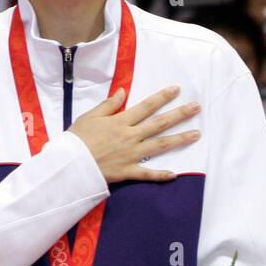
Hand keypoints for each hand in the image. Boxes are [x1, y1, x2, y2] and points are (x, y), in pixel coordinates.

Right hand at [67, 85, 199, 183]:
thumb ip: (108, 105)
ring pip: (160, 146)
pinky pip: (146, 174)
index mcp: (120, 122)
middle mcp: (130, 136)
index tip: (177, 90)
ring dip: (179, 140)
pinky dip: (160, 175)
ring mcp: (131, 155)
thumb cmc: (77, 138)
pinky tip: (174, 174)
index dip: (162, 97)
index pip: (146, 106)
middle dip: (179, 115)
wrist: (69, 164)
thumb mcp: (89, 116)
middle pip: (159, 123)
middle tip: (196, 108)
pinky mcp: (127, 171)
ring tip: (196, 134)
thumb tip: (122, 91)